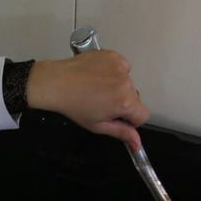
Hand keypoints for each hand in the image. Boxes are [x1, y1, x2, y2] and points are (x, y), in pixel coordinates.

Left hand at [25, 50, 147, 147]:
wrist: (56, 83)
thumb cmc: (73, 105)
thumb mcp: (98, 125)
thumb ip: (121, 133)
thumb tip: (137, 144)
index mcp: (124, 103)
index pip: (143, 115)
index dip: (131, 119)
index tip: (118, 117)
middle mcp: (126, 83)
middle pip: (135, 98)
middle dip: (123, 102)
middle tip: (102, 102)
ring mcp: (120, 67)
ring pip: (128, 82)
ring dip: (118, 86)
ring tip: (97, 88)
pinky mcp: (113, 56)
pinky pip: (122, 66)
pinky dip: (114, 71)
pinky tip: (99, 76)